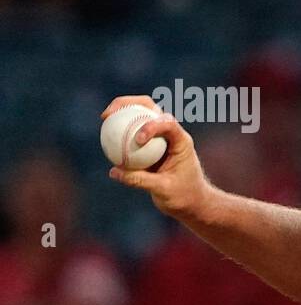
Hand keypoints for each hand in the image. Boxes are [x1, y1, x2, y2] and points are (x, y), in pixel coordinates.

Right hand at [101, 96, 214, 219]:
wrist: (191, 202)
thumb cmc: (184, 195)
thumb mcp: (163, 190)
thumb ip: (140, 180)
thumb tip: (114, 171)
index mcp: (181, 142)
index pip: (168, 123)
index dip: (151, 125)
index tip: (138, 140)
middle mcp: (171, 134)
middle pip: (151, 108)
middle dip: (130, 103)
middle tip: (110, 114)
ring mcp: (160, 138)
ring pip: (140, 116)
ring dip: (122, 112)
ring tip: (104, 118)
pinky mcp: (151, 145)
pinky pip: (133, 133)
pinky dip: (120, 131)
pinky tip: (105, 136)